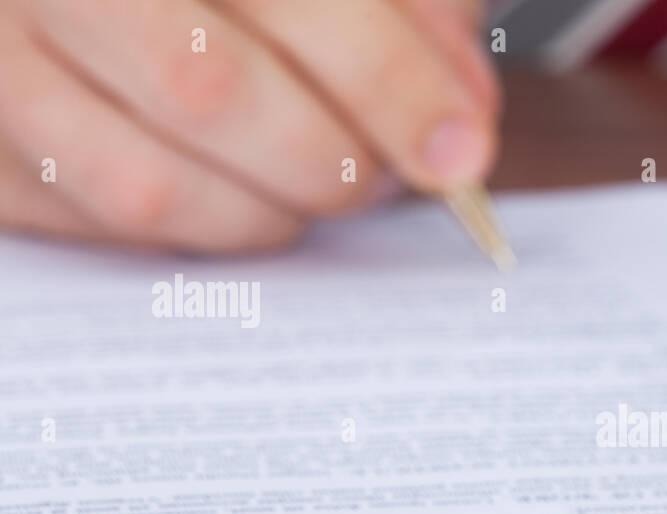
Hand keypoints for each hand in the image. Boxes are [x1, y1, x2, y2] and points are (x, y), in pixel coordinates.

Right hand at [0, 0, 497, 250]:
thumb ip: (405, 10)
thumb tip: (460, 122)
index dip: (387, 80)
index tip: (459, 150)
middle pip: (208, 93)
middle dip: (330, 161)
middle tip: (377, 173)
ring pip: (146, 188)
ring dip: (265, 215)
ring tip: (308, 184)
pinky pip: (97, 229)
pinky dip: (193, 228)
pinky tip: (226, 185)